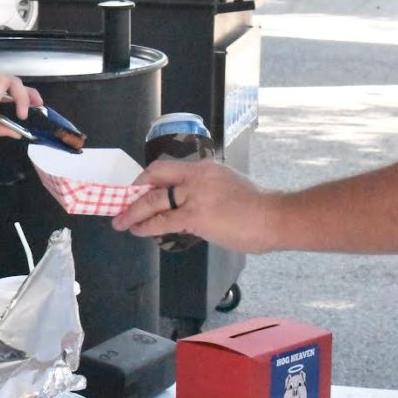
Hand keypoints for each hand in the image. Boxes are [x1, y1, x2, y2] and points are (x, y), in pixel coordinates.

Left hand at [111, 158, 278, 253]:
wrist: (276, 217)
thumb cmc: (258, 208)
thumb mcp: (228, 185)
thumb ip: (206, 189)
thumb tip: (189, 201)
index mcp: (205, 167)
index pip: (167, 168)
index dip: (147, 178)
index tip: (137, 189)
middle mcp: (197, 176)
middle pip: (154, 176)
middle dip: (134, 190)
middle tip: (121, 202)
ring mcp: (195, 195)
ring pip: (153, 200)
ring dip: (132, 212)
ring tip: (121, 222)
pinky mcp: (196, 216)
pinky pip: (162, 221)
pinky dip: (145, 226)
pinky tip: (138, 230)